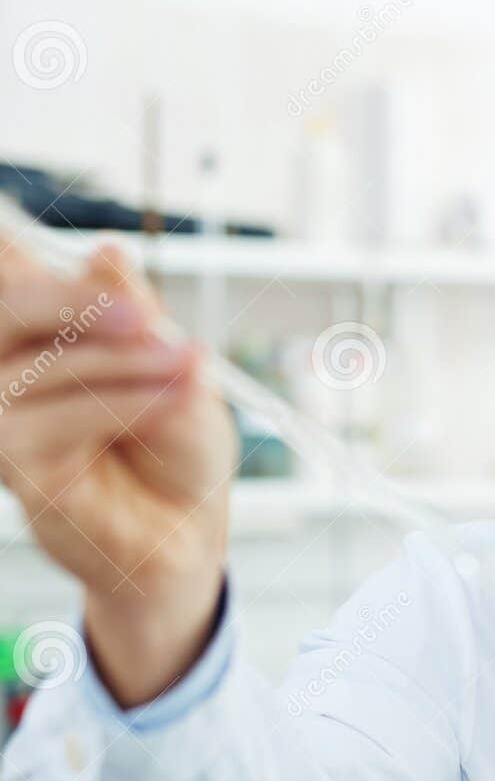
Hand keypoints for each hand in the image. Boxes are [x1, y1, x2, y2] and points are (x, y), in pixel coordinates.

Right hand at [0, 242, 235, 704]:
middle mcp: (7, 364)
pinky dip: (118, 405)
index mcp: (42, 326)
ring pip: (38, 366)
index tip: (101, 264)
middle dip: (74, 300)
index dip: (26, 259)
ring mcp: (2, 414)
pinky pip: (50, 423)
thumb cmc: (176, 442)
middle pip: (6, 307)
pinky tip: (168, 402)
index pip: (10, 267)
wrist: (190, 528)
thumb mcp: (176, 366)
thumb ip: (138, 314)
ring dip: (121, 363)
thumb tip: (105, 253)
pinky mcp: (13, 467)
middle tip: (144, 316)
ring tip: (186, 368)